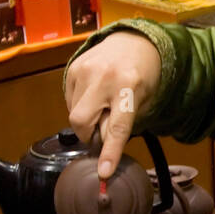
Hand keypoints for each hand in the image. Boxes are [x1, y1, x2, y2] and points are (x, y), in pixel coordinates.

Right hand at [64, 31, 161, 178]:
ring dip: (86, 120)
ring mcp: (85, 70)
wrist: (134, 40)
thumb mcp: (145, 99)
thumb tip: (102, 147)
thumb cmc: (144, 75)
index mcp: (130, 86)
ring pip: (73, 113)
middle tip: (101, 131)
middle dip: (89, 135)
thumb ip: (125, 122)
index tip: (103, 173)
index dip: (109, 152)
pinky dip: (80, 106)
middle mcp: (104, 77)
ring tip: (102, 106)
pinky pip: (69, 100)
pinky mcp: (73, 68)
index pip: (118, 126)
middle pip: (82, 122)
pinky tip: (94, 96)